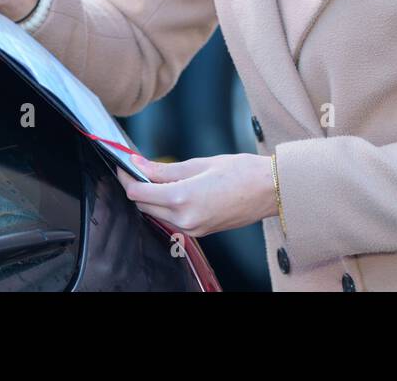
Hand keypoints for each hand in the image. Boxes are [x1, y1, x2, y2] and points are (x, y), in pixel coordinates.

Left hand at [114, 152, 276, 237]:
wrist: (271, 191)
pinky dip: (166, 205)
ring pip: (156, 214)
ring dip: (151, 197)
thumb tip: (140, 165)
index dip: (126, 178)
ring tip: (156, 176)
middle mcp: (184, 219)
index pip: (138, 193)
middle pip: (144, 205)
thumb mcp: (200, 163)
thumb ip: (166, 169)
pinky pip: (172, 220)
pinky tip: (172, 190)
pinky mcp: (200, 231)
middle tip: (138, 167)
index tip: (124, 165)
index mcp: (183, 198)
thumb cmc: (242, 172)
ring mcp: (192, 229)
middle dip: (137, 186)